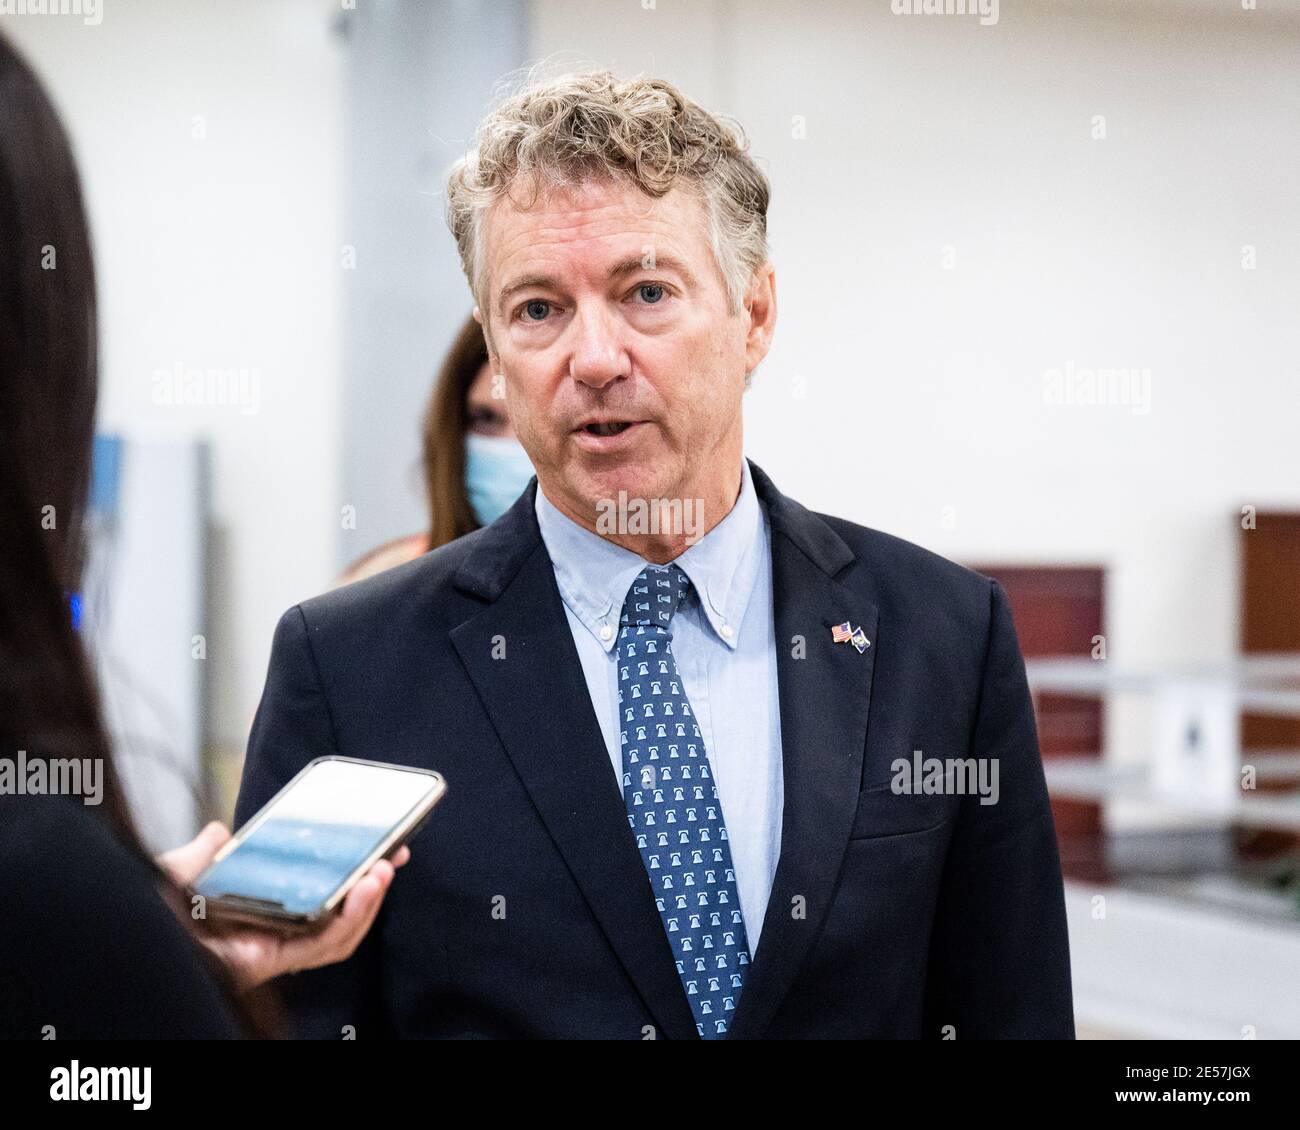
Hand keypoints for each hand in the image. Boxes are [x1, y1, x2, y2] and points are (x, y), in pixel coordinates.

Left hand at [157, 821, 410, 990]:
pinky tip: (364, 890)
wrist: (127, 927)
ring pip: (338, 934)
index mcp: (253, 915)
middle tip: (394, 856)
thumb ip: (203, 853)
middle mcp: (267, 936)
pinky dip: (350, 917)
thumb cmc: (144, 909)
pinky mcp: (270, 961)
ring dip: (368, 903)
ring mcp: (272, 950)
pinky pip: (322, 946)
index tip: (372, 849)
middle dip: (370, 888)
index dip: (345, 878)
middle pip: (334, 917)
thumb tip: (219, 833)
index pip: (310, 899)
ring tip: (384, 870)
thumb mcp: (179, 869)